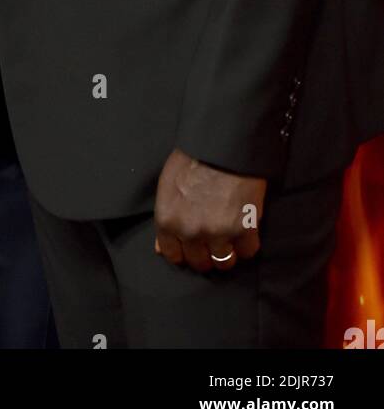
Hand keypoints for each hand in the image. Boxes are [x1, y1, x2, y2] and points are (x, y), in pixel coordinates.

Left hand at [153, 148, 266, 272]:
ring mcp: (218, 233)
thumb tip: (159, 248)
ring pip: (224, 263)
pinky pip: (248, 252)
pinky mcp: (244, 229)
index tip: (193, 246)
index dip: (184, 251)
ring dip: (228, 253)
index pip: (173, 255)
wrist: (223, 144)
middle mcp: (190, 231)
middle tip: (213, 240)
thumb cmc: (193, 159)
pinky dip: (248, 244)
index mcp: (167, 220)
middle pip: (200, 263)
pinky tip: (245, 230)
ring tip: (231, 238)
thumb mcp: (168, 185)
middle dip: (206, 254)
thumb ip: (166, 218)